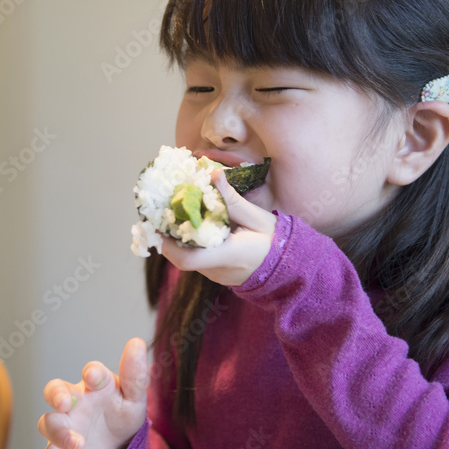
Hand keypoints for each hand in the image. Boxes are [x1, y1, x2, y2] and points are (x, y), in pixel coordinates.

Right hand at [38, 337, 148, 448]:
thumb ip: (135, 375)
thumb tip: (136, 342)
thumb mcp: (135, 399)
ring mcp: (64, 426)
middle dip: (56, 394)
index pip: (91, 373)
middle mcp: (75, 403)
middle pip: (55, 391)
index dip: (92, 373)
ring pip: (48, 423)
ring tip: (79, 444)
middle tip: (65, 402)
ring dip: (59, 433)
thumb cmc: (123, 415)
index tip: (94, 377)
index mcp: (94, 386)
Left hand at [161, 168, 277, 286]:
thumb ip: (232, 199)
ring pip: (187, 259)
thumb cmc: (275, 240)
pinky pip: (197, 260)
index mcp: (228, 256)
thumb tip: (214, 173)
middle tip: (162, 213)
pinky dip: (189, 244)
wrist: (290, 265)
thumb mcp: (257, 217)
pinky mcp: (217, 274)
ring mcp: (216, 275)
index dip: (168, 243)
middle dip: (168, 237)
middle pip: (182, 258)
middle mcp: (217, 270)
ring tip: (174, 215)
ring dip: (178, 239)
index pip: (188, 258)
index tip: (158, 223)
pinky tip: (190, 225)